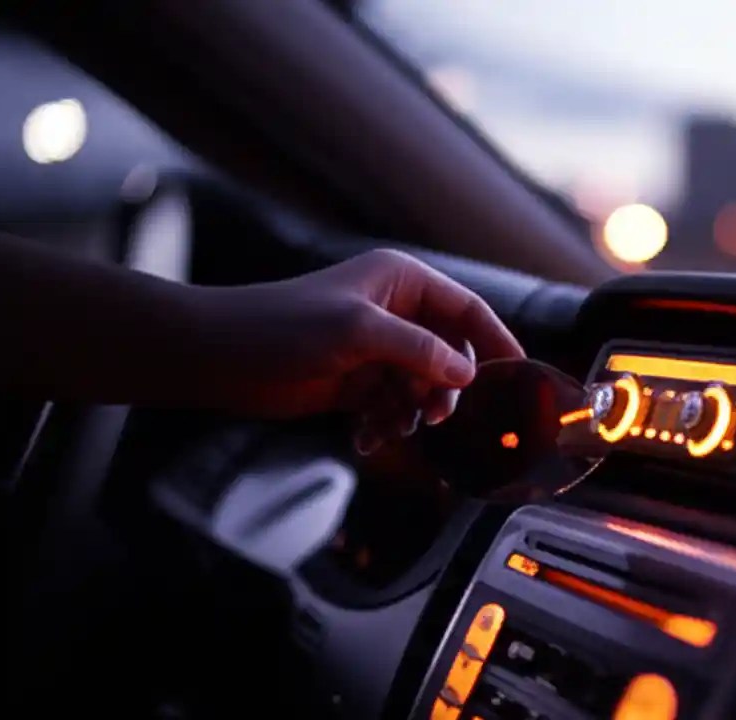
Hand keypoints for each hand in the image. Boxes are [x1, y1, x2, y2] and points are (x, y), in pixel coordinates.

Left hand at [190, 249, 523, 421]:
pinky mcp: (356, 383)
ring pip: (421, 389)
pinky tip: (363, 439)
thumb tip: (468, 374)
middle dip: (442, 390)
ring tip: (384, 428)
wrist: (218, 356)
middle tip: (433, 416)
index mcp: (401, 282)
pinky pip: (391, 410)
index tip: (517, 376)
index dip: (495, 341)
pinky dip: (384, 427)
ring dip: (409, 415)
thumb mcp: (358, 331)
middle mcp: (394, 312)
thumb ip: (420, 351)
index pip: (467, 310)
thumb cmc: (280, 326)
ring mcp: (375, 349)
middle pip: (449, 356)